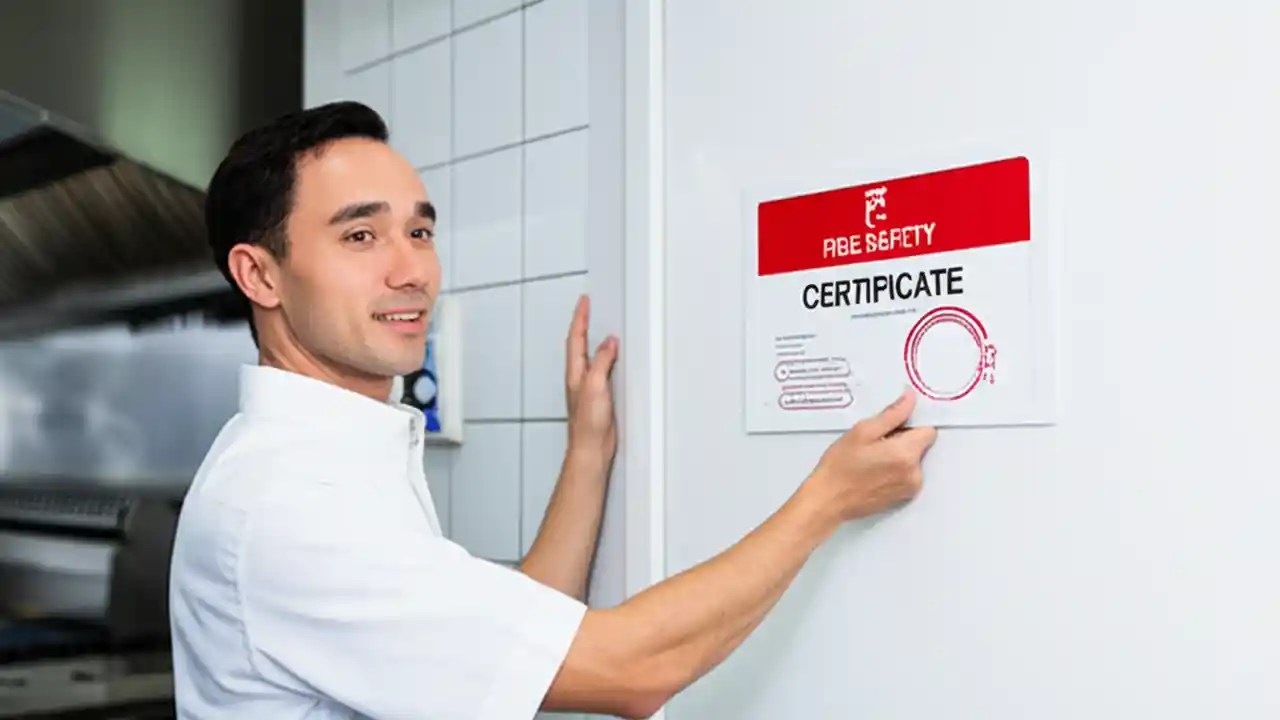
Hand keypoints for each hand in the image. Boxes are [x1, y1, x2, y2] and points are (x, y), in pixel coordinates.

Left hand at [565, 295, 618, 471]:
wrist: (591, 450)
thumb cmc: (587, 425)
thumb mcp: (595, 386)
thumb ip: (601, 362)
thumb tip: (608, 342)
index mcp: (575, 372)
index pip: (576, 338)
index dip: (580, 318)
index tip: (584, 301)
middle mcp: (579, 377)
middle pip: (579, 344)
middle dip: (583, 324)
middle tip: (588, 308)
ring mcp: (589, 387)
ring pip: (590, 356)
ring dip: (593, 340)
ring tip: (598, 325)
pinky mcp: (599, 397)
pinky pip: (602, 370)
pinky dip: (606, 358)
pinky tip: (613, 359)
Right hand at [809, 389, 937, 520]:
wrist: (829, 500)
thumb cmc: (840, 467)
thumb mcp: (862, 431)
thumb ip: (892, 414)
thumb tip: (910, 400)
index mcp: (906, 454)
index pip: (928, 429)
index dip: (912, 422)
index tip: (895, 424)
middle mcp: (914, 473)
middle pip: (921, 445)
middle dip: (903, 439)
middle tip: (876, 442)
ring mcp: (911, 487)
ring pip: (913, 459)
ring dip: (899, 454)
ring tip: (873, 457)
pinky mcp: (904, 496)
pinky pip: (908, 473)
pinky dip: (896, 468)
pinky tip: (875, 469)